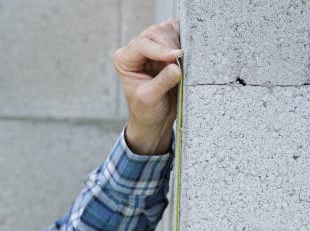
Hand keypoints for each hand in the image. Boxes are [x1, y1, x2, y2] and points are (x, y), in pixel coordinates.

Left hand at [114, 20, 182, 154]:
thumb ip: (162, 82)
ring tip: (183, 61)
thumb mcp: (150, 99)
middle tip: (182, 61)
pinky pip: (178, 34)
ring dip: (179, 42)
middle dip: (171, 44)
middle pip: (156, 32)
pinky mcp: (168, 47)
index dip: (161, 48)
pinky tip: (187, 56)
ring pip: (168, 30)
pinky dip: (185, 40)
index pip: (143, 44)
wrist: (155, 118)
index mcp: (124, 60)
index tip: (176, 57)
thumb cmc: (146, 110)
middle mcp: (136, 50)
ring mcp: (152, 47)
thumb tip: (176, 68)